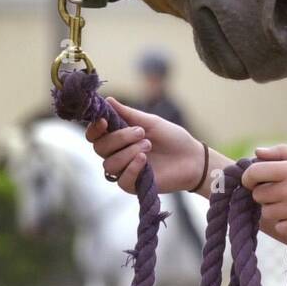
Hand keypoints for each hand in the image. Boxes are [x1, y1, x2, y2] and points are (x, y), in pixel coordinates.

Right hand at [83, 96, 205, 194]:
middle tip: (141, 132)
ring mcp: (124, 170)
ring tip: (148, 145)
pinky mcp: (133, 186)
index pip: (94, 135)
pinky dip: (131, 167)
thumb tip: (107, 100)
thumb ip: (127, 114)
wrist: (192, 158)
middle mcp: (117, 153)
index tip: (105, 121)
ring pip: (109, 164)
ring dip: (128, 152)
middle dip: (119, 138)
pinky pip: (121, 180)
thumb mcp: (150, 122)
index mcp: (118, 136)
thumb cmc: (172, 137)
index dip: (95, 129)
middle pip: (100, 148)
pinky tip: (144, 160)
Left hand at [242, 145, 286, 236]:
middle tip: (276, 193)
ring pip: (267, 213)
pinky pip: (280, 227)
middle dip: (263, 194)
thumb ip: (283, 152)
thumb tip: (257, 152)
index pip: (255, 173)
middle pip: (258, 195)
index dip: (248, 178)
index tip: (252, 181)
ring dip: (273, 209)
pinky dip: (283, 223)